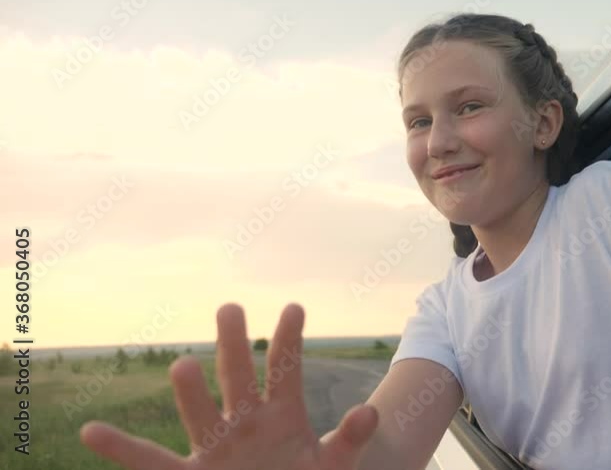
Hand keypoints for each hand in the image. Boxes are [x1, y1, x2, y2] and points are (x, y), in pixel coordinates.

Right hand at [80, 303, 379, 468]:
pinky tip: (90, 431)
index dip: (289, 340)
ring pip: (201, 414)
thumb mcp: (336, 465)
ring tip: (184, 366)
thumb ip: (350, 440)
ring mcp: (217, 447)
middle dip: (234, 345)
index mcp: (283, 414)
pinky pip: (151, 464)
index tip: (294, 306)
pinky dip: (120, 450)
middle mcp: (246, 422)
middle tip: (230, 307)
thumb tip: (370, 412)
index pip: (285, 369)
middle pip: (239, 378)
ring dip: (191, 392)